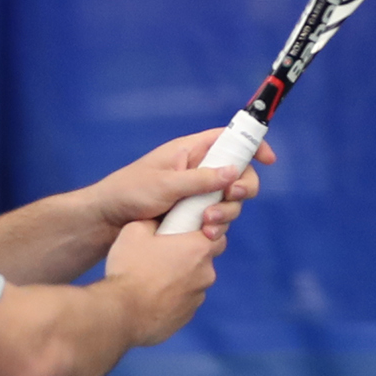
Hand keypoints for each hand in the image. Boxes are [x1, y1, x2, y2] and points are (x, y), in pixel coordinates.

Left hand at [89, 129, 276, 239]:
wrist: (106, 221)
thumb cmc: (128, 193)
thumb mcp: (164, 185)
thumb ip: (200, 180)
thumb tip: (234, 171)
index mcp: (189, 151)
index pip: (229, 139)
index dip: (252, 145)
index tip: (268, 160)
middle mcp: (197, 170)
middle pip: (238, 174)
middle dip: (241, 189)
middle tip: (231, 198)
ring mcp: (196, 194)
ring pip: (230, 201)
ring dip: (227, 212)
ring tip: (207, 224)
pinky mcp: (192, 215)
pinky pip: (216, 219)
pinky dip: (216, 227)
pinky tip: (206, 236)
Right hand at [101, 217, 221, 345]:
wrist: (123, 312)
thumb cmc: (130, 269)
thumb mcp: (134, 231)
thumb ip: (153, 222)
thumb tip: (158, 222)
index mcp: (198, 248)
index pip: (217, 235)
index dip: (202, 233)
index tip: (184, 234)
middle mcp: (206, 273)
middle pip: (205, 260)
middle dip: (190, 256)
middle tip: (164, 255)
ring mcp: (198, 297)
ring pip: (194, 282)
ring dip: (180, 279)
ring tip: (152, 280)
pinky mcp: (187, 315)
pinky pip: (184, 301)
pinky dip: (173, 298)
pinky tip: (151, 297)